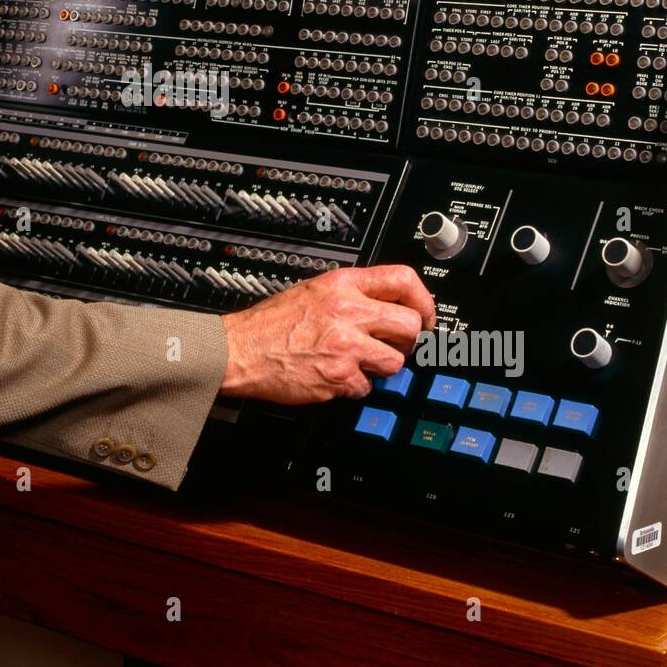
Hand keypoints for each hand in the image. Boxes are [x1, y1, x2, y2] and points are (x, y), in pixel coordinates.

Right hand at [219, 264, 434, 403]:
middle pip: (410, 325)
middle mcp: (348, 311)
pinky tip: (336, 377)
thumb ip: (351, 294)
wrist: (239, 350)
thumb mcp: (314, 290)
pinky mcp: (339, 375)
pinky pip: (367, 386)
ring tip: (360, 363)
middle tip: (396, 346)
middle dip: (409, 341)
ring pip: (395, 361)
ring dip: (382, 367)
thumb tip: (386, 306)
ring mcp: (346, 345)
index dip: (424, 300)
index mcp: (343, 284)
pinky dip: (355, 387)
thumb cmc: (270, 323)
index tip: (426, 315)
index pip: (403, 280)